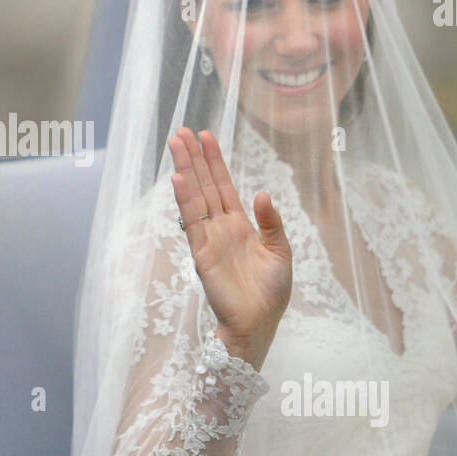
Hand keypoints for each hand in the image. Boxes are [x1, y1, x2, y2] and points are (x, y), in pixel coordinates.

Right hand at [168, 127, 292, 369]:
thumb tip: (260, 193)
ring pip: (195, 197)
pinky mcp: (202, 254)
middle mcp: (220, 227)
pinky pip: (192, 223)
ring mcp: (209, 239)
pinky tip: (178, 180)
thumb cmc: (270, 294)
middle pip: (204, 185)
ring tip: (175, 144)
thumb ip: (271, 222)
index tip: (205, 136)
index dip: (214, 161)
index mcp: (240, 224)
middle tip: (181, 131)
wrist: (259, 324)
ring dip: (185, 170)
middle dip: (194, 158)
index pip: (223, 186)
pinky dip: (185, 201)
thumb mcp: (281, 252)